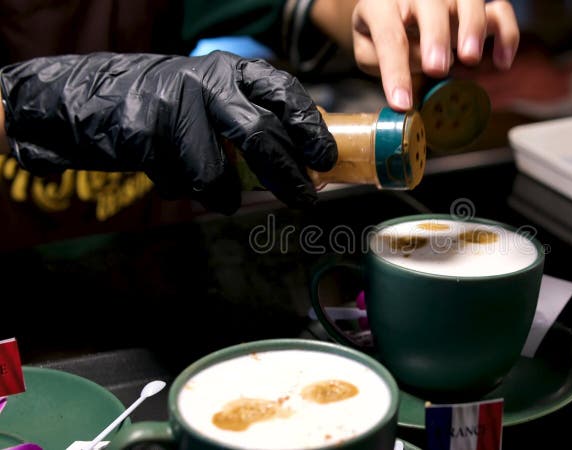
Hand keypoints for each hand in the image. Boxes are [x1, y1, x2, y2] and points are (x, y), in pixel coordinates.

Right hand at [0, 51, 336, 213]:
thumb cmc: (178, 109)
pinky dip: (183, 189)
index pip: (283, 92)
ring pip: (214, 171)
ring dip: (222, 193)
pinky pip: (179, 181)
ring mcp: (174, 106)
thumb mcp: (223, 101)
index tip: (325, 160)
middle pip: (258, 135)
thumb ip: (259, 121)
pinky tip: (174, 175)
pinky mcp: (144, 133)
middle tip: (303, 200)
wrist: (101, 99)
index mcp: (234, 71)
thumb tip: (309, 165)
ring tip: (220, 196)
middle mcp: (208, 82)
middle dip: (285, 174)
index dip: (308, 127)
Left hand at [351, 0, 518, 109]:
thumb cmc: (380, 36)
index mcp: (382, 4)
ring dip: (472, 28)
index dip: (395, 71)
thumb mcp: (368, 51)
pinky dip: (506, 34)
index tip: (402, 102)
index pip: (388, 35)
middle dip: (436, 37)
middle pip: (431, 5)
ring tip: (469, 58)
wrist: (395, 15)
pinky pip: (500, 11)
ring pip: (469, 0)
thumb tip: (415, 68)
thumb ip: (382, 60)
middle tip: (437, 68)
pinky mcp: (475, 7)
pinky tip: (501, 61)